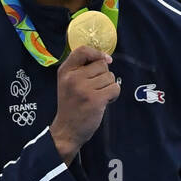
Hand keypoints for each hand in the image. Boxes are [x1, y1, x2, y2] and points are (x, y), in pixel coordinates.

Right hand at [50, 44, 120, 163]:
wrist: (67, 131)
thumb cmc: (71, 106)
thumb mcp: (67, 83)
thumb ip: (81, 69)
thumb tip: (106, 59)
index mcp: (65, 71)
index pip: (82, 50)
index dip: (97, 53)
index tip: (105, 60)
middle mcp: (73, 77)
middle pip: (101, 64)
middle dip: (104, 75)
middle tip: (96, 89)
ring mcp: (84, 89)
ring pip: (110, 76)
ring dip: (109, 86)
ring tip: (99, 96)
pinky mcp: (95, 100)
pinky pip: (115, 88)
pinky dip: (114, 95)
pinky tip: (106, 101)